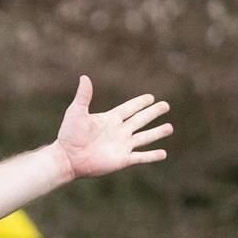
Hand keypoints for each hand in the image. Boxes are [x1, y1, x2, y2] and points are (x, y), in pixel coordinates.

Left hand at [54, 77, 171, 179]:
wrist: (67, 158)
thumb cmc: (69, 135)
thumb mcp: (76, 112)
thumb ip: (84, 96)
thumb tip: (84, 77)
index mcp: (110, 119)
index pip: (129, 108)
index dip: (140, 103)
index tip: (151, 97)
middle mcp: (119, 131)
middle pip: (141, 120)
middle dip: (153, 113)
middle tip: (166, 106)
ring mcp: (122, 146)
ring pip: (144, 138)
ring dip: (157, 133)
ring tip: (170, 127)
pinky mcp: (122, 160)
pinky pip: (141, 157)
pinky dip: (152, 155)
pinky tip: (163, 154)